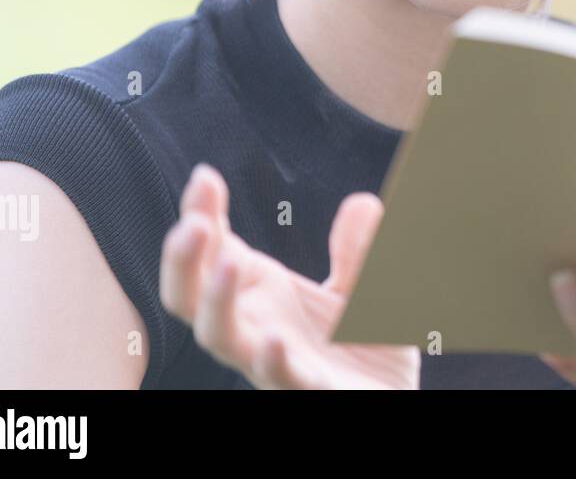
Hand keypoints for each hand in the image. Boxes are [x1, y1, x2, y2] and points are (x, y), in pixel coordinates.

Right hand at [159, 163, 420, 388]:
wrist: (393, 398)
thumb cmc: (365, 342)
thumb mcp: (367, 283)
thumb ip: (361, 248)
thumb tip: (361, 202)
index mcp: (261, 292)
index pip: (214, 248)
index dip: (201, 214)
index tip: (204, 177)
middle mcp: (254, 325)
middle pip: (190, 295)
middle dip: (182, 260)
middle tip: (194, 223)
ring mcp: (272, 360)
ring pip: (219, 336)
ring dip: (217, 299)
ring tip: (232, 260)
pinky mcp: (305, 389)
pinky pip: (277, 378)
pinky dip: (271, 360)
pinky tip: (273, 338)